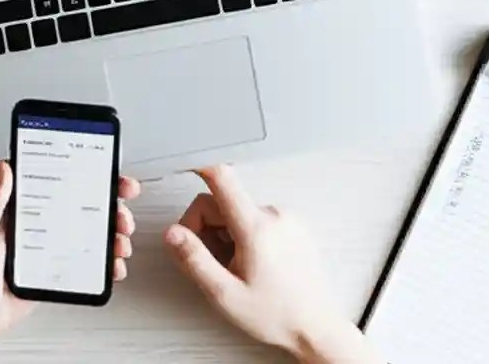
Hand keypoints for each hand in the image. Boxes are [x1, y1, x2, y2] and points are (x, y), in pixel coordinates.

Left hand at [0, 161, 140, 362]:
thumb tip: (4, 167)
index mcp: (18, 210)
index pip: (58, 182)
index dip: (86, 174)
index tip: (108, 171)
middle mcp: (37, 226)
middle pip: (82, 207)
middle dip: (110, 206)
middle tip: (122, 213)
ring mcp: (48, 249)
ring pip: (90, 234)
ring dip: (112, 235)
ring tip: (120, 243)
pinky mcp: (53, 273)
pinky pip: (86, 264)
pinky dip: (105, 264)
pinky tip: (114, 266)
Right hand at [163, 166, 381, 363]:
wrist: (315, 327)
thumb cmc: (276, 315)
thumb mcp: (226, 295)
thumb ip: (195, 260)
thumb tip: (173, 234)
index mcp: (255, 228)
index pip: (222, 178)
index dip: (199, 165)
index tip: (183, 160)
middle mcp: (273, 216)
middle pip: (221, 201)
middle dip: (205, 227)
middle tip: (212, 261)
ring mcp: (286, 220)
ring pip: (237, 212)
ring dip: (225, 234)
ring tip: (236, 267)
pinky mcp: (292, 227)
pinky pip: (255, 219)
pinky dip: (244, 236)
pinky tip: (251, 263)